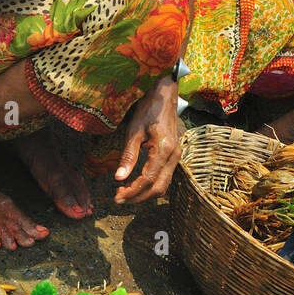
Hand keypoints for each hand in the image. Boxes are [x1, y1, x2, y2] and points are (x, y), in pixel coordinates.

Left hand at [113, 77, 181, 204]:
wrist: (166, 95)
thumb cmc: (149, 109)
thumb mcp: (134, 131)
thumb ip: (128, 156)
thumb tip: (119, 178)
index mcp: (164, 149)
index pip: (148, 179)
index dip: (132, 191)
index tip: (117, 196)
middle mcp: (174, 156)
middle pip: (158, 188)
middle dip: (138, 197)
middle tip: (119, 199)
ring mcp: (176, 156)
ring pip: (163, 185)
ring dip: (145, 193)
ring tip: (125, 192)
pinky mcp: (174, 155)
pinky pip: (164, 177)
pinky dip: (151, 185)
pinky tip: (137, 183)